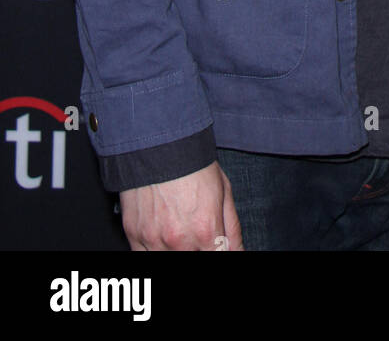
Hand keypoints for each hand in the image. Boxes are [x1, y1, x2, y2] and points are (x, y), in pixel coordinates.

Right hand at [120, 160, 243, 250]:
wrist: (159, 142)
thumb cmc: (193, 164)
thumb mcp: (224, 191)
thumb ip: (232, 229)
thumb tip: (238, 252)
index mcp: (206, 231)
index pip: (218, 259)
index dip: (218, 253)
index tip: (214, 246)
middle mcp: (180, 241)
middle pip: (192, 261)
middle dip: (198, 249)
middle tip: (196, 232)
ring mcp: (154, 240)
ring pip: (167, 261)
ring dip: (177, 250)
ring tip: (179, 230)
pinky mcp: (134, 235)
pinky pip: (145, 258)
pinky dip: (155, 250)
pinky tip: (161, 236)